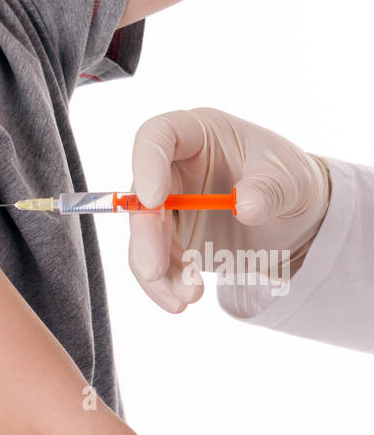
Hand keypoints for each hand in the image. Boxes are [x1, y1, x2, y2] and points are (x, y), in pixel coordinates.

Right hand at [127, 107, 331, 311]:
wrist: (294, 218)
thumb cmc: (288, 178)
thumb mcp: (291, 178)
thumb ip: (269, 188)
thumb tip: (245, 207)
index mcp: (197, 133)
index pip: (158, 135)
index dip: (147, 164)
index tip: (153, 199)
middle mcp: (172, 167)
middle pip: (140, 194)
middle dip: (145, 235)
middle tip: (154, 269)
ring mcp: (168, 205)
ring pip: (143, 236)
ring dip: (157, 270)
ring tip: (190, 296)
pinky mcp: (170, 240)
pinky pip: (155, 262)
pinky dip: (165, 284)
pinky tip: (183, 300)